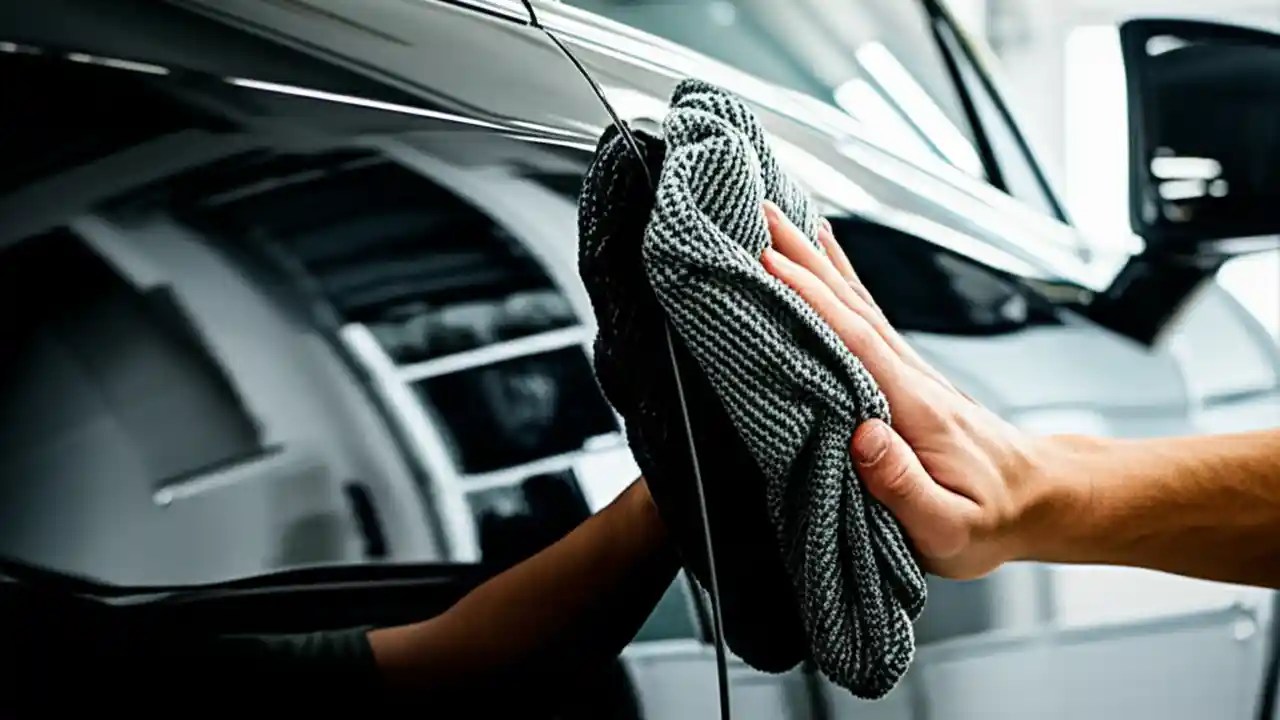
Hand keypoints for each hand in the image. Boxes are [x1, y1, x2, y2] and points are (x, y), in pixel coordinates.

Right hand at [759, 201, 1043, 579]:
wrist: (1039, 500)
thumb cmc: (991, 519)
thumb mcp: (950, 527)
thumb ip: (903, 486)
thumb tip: (863, 436)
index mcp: (916, 409)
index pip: (856, 341)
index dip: (812, 300)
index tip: (770, 263)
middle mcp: (913, 377)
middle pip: (851, 305)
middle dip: (803, 258)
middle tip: (759, 213)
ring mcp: (910, 371)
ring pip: (857, 303)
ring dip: (816, 259)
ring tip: (778, 218)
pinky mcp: (904, 374)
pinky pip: (864, 317)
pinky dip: (840, 280)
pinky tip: (824, 255)